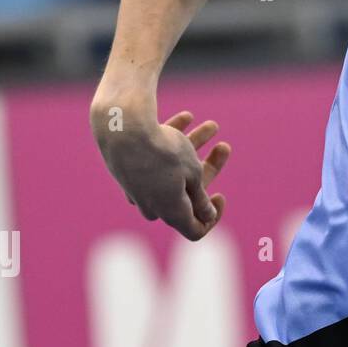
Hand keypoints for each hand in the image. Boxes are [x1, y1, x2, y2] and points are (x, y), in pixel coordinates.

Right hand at [93, 109, 230, 240]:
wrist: (122, 129)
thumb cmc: (164, 154)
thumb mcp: (193, 174)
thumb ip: (200, 197)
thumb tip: (207, 216)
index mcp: (170, 212)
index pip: (194, 229)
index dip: (212, 217)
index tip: (220, 195)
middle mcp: (153, 204)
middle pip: (187, 192)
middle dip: (208, 168)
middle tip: (225, 146)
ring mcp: (138, 186)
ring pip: (173, 169)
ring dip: (195, 147)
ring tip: (213, 125)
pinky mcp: (128, 168)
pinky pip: (155, 157)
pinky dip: (171, 140)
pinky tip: (187, 117)